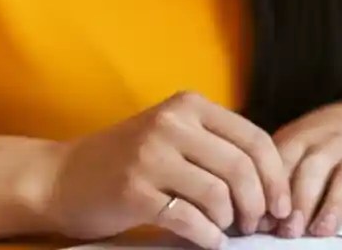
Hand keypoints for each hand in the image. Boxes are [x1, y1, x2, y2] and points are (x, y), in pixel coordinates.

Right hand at [33, 92, 291, 249]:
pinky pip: (189, 218)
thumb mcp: (173, 136)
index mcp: (189, 106)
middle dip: (258, 203)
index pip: (254, 138)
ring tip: (227, 229)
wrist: (59, 177)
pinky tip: (209, 240)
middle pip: (241, 168)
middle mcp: (172, 124)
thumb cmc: (127, 161)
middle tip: (256, 223)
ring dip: (231, 221)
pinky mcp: (134, 191)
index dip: (276, 176)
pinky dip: (208, 236)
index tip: (282, 204)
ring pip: (219, 194)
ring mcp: (151, 156)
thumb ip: (216, 148)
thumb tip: (272, 187)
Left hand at [271, 89, 341, 238]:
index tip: (264, 218)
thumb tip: (257, 222)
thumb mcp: (295, 151)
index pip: (285, 158)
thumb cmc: (318, 151)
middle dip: (301, 199)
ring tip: (321, 230)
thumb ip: (278, 181)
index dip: (273, 188)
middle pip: (314, 166)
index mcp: (303, 138)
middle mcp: (333, 144)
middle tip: (289, 230)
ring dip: (333, 203)